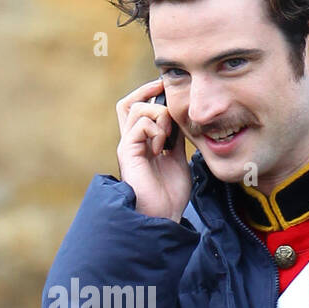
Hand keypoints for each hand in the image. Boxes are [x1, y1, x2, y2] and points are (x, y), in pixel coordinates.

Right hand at [115, 79, 190, 221]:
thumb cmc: (169, 195)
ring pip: (136, 108)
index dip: (151, 95)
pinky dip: (156, 130)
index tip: (168, 91)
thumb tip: (180, 120)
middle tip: (165, 94)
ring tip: (167, 139)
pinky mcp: (127, 152)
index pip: (138, 109)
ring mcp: (128, 146)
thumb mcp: (178, 159)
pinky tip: (162, 149)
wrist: (163, 216)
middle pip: (128, 103)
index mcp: (142, 143)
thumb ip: (176, 140)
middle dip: (148, 92)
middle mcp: (131, 142)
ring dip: (159, 116)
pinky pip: (139, 125)